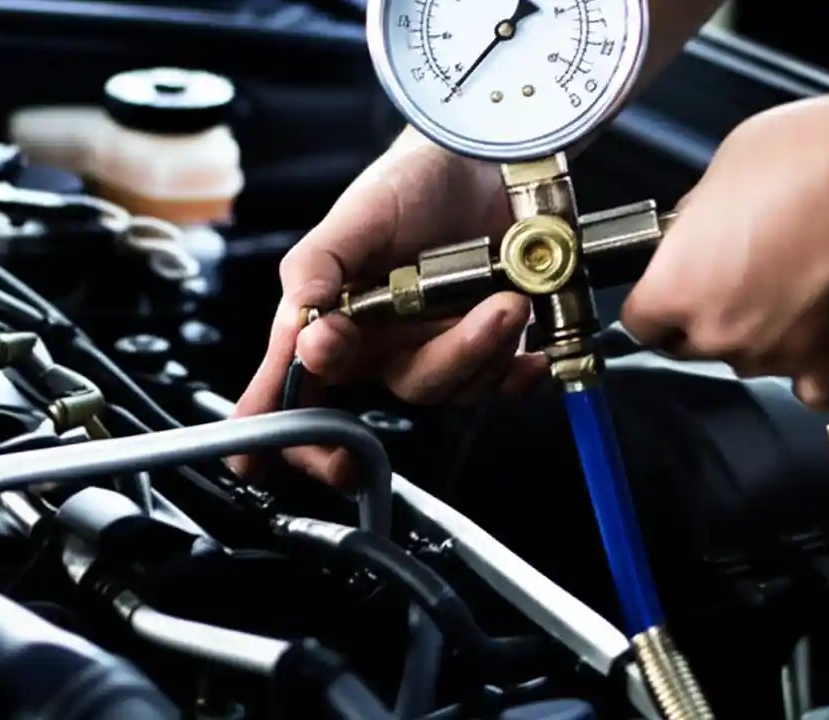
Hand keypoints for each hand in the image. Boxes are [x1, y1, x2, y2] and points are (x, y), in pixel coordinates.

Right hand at [230, 129, 547, 485]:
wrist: (481, 156)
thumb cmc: (407, 183)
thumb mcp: (353, 217)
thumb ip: (314, 268)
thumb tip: (300, 326)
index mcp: (331, 323)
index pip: (297, 395)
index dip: (301, 440)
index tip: (324, 457)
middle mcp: (380, 344)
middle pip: (402, 391)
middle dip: (447, 357)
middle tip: (482, 317)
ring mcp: (433, 344)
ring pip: (456, 385)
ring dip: (489, 343)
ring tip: (509, 292)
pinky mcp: (483, 342)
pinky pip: (499, 383)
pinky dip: (518, 371)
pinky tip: (531, 351)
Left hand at [622, 87, 828, 409]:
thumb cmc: (826, 157)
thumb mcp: (727, 167)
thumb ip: (698, 218)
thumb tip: (693, 231)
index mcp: (678, 286)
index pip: (642, 320)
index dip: (659, 300)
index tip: (675, 287)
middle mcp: (721, 332)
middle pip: (692, 344)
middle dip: (708, 314)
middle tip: (745, 273)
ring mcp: (778, 358)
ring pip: (751, 360)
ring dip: (764, 333)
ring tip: (801, 282)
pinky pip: (810, 385)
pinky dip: (815, 362)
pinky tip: (828, 323)